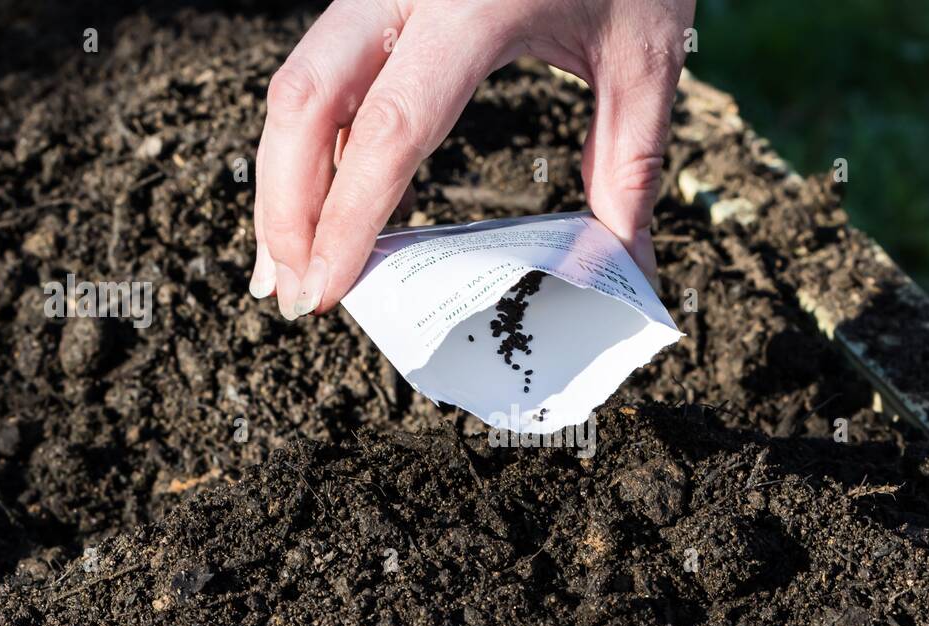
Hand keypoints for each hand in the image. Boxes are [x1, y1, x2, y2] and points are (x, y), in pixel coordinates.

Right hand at [248, 0, 695, 318]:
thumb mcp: (647, 54)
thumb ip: (630, 164)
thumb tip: (627, 270)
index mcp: (475, 4)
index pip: (393, 125)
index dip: (349, 215)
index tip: (327, 288)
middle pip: (306, 99)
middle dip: (285, 206)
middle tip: (291, 294)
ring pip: (298, 82)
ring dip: (282, 179)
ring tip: (286, 264)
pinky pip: (323, 70)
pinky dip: (309, 144)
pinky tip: (316, 202)